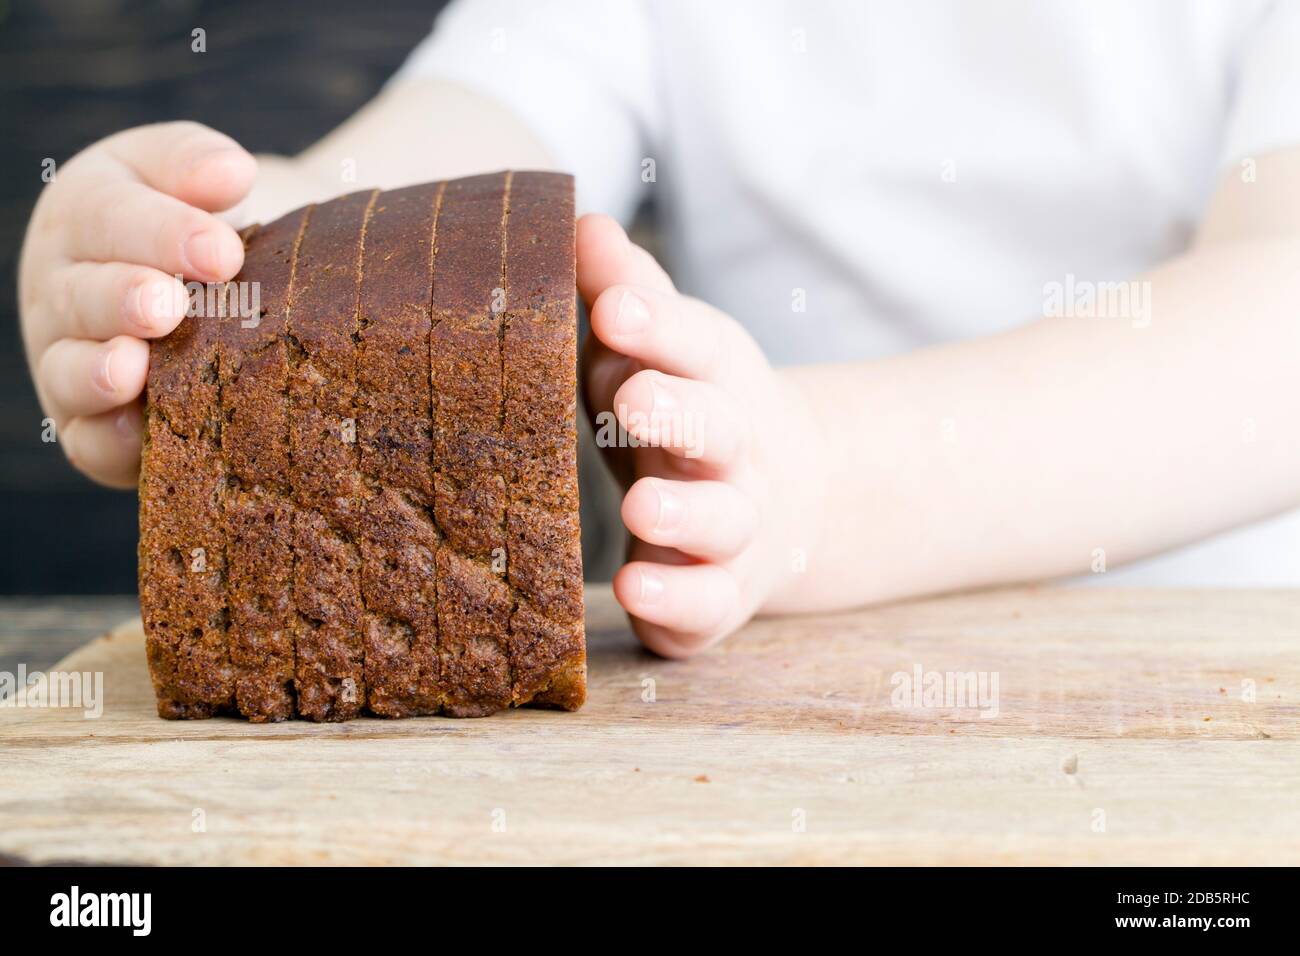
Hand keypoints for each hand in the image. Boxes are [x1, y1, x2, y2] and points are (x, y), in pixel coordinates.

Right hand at [18, 121, 255, 486]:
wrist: (227, 283)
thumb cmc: (207, 224)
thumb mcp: (193, 178)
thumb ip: (198, 164)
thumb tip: (230, 172)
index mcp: (86, 215)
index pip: (111, 217)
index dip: (164, 235)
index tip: (222, 251)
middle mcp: (64, 288)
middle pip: (83, 295)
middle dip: (124, 300)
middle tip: (168, 306)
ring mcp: (69, 359)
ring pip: (70, 371)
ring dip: (100, 372)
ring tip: (132, 368)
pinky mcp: (91, 425)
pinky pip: (89, 440)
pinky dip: (110, 440)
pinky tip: (141, 431)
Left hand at [579, 215, 824, 657]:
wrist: (782, 502)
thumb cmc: (687, 411)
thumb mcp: (664, 351)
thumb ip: (628, 295)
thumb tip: (581, 223)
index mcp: (717, 382)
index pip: (697, 346)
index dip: (658, 327)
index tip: (611, 305)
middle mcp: (734, 456)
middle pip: (717, 431)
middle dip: (679, 413)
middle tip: (631, 398)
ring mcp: (733, 532)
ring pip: (720, 524)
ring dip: (685, 514)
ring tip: (641, 506)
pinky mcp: (717, 600)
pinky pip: (706, 608)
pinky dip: (677, 601)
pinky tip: (634, 588)